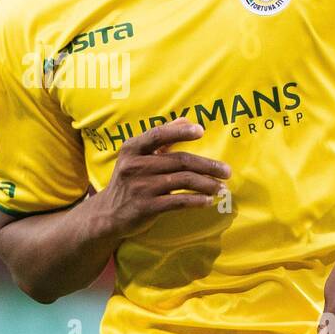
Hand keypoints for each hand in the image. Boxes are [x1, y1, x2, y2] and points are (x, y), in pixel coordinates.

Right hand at [88, 117, 229, 239]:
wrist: (108, 214)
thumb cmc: (129, 181)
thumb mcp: (138, 156)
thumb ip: (162, 139)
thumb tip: (186, 119)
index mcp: (132, 148)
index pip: (158, 135)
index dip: (180, 132)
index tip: (201, 131)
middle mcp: (135, 165)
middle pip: (179, 161)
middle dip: (207, 165)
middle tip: (226, 171)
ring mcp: (140, 187)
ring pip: (181, 181)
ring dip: (206, 184)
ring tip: (221, 188)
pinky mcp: (145, 207)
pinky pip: (177, 202)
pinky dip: (195, 201)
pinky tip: (208, 201)